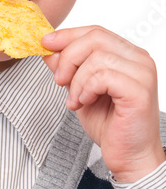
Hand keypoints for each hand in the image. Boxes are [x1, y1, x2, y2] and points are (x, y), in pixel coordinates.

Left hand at [42, 26, 164, 182]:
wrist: (129, 157)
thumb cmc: (110, 125)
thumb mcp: (79, 89)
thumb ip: (67, 68)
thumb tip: (48, 49)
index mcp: (127, 54)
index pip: (95, 32)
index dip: (68, 35)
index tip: (45, 43)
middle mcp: (139, 58)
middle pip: (95, 38)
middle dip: (68, 57)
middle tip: (58, 79)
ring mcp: (142, 73)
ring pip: (97, 57)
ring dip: (77, 79)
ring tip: (74, 100)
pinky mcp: (139, 90)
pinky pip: (104, 75)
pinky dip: (87, 88)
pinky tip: (85, 102)